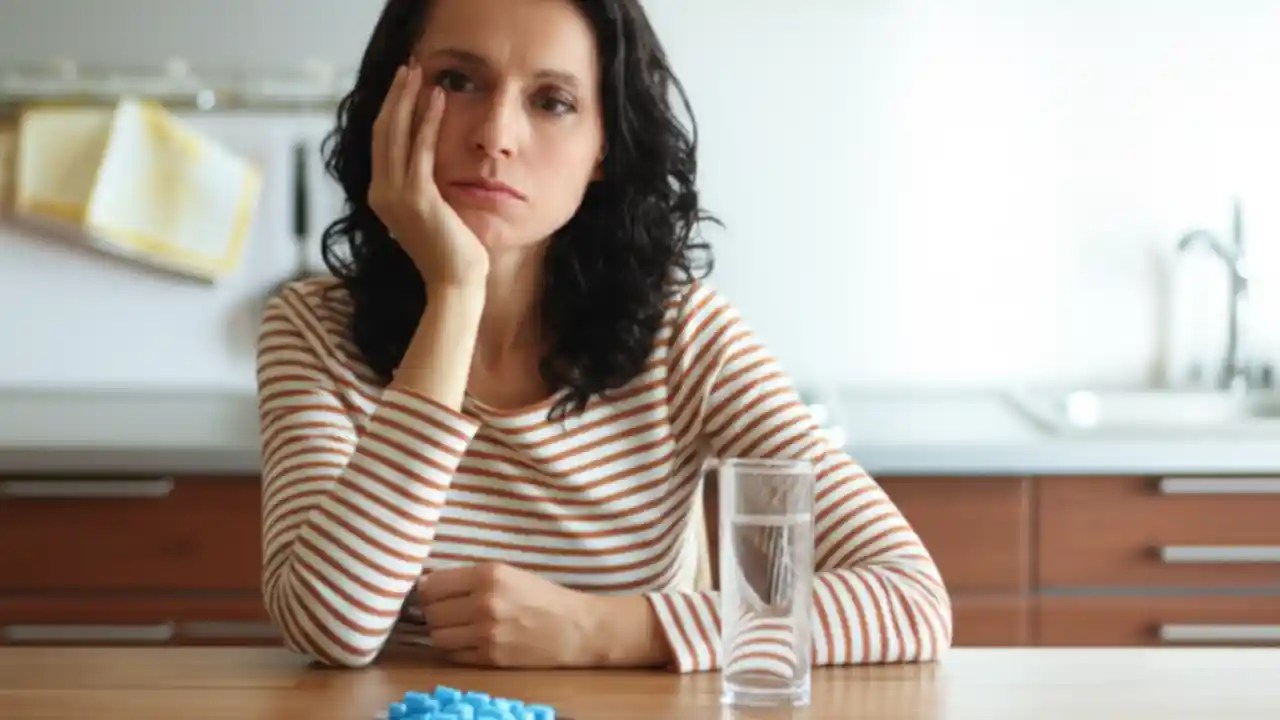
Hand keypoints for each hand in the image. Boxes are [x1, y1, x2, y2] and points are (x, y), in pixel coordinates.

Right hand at [368, 58, 488, 286]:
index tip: (403, 84)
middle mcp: (381, 193)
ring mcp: (395, 195)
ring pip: (396, 134)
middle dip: (395, 95)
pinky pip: (421, 149)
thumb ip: (421, 187)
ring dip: (408, 99)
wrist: (455, 282)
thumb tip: (426, 163)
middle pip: (383, 131)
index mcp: (381, 195)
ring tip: (419, 72)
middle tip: (408, 67)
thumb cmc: (450, 251)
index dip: (390, 109)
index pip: (381, 142)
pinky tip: (439, 98)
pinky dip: (428, 121)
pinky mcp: (417, 198)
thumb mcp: (429, 212)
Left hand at [418, 563, 599, 667]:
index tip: (433, 591)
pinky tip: (468, 639)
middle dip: (433, 610)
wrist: (574, 628)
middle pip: (431, 612)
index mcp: (488, 575)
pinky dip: (454, 648)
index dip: (427, 589)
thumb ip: (469, 577)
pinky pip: (452, 654)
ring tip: (456, 625)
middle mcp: (484, 603)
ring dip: (441, 631)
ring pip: (437, 636)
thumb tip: (425, 584)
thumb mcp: (507, 573)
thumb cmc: (540, 595)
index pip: (432, 585)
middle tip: (446, 609)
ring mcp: (486, 634)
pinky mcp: (490, 658)